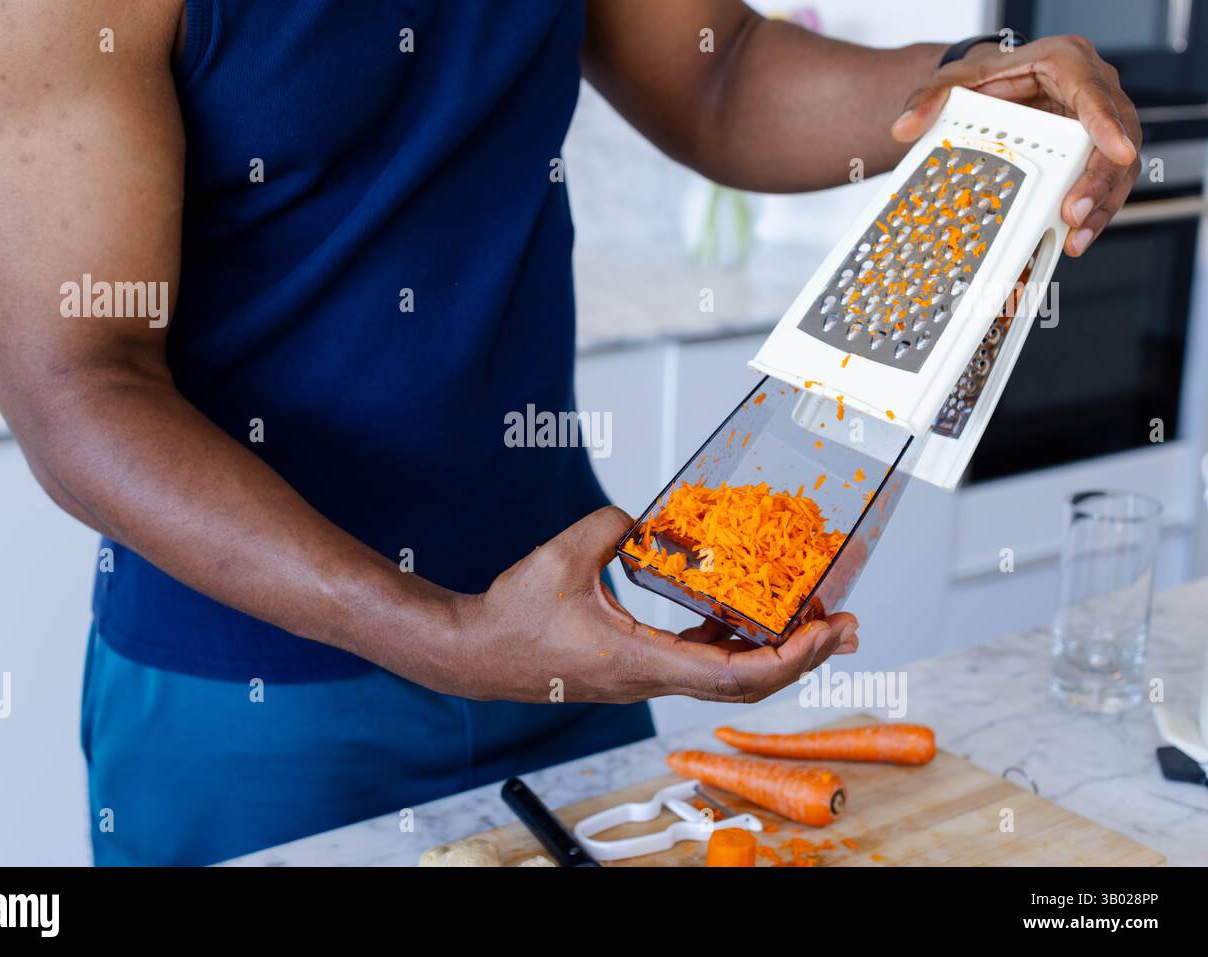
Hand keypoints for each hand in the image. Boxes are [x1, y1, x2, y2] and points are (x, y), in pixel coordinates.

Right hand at [452, 506, 858, 703]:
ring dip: (775, 652)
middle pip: (748, 683)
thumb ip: (612, 528)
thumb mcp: (562, 557)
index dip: (792, 658)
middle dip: (804, 657)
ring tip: (812, 621)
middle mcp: (651, 678)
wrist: (476, 654)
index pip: (735, 675)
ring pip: (727, 676)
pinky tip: (745, 614)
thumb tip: (650, 523)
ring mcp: (645, 677)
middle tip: (846, 626)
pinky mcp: (636, 667)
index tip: (828, 632)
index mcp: (640, 662)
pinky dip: (732, 641)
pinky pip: (699, 661)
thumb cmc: (513, 615)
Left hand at [891, 35, 1140, 256]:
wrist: (995, 88)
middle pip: (1116, 137)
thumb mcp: (953, 81)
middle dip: (1098, 180)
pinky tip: (1075, 236)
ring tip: (1075, 236)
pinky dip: (1093, 211)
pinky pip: (1105, 182)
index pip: (1093, 92)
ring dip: (1100, 205)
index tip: (1116, 151)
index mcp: (1065, 62)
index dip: (1107, 123)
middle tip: (1073, 213)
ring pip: (1117, 166)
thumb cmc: (986, 79)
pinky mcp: (1094, 151)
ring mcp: (1098, 123)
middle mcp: (1092, 91)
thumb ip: (928, 100)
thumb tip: (904, 127)